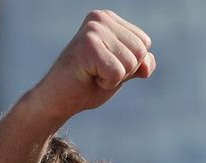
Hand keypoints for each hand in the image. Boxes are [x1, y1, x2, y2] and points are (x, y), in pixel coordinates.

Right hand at [24, 10, 155, 123]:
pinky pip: (118, 73)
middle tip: (98, 72)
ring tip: (92, 74)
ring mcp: (93, 30)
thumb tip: (147, 65)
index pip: (144, 42)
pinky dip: (106, 83)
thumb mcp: (121, 72)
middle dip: (124, 71)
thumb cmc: (88, 84)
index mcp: (108, 19)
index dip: (130, 64)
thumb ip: (140, 64)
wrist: (58, 100)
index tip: (105, 66)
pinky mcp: (88, 46)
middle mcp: (100, 19)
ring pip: (131, 63)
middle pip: (140, 51)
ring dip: (114, 78)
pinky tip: (88, 78)